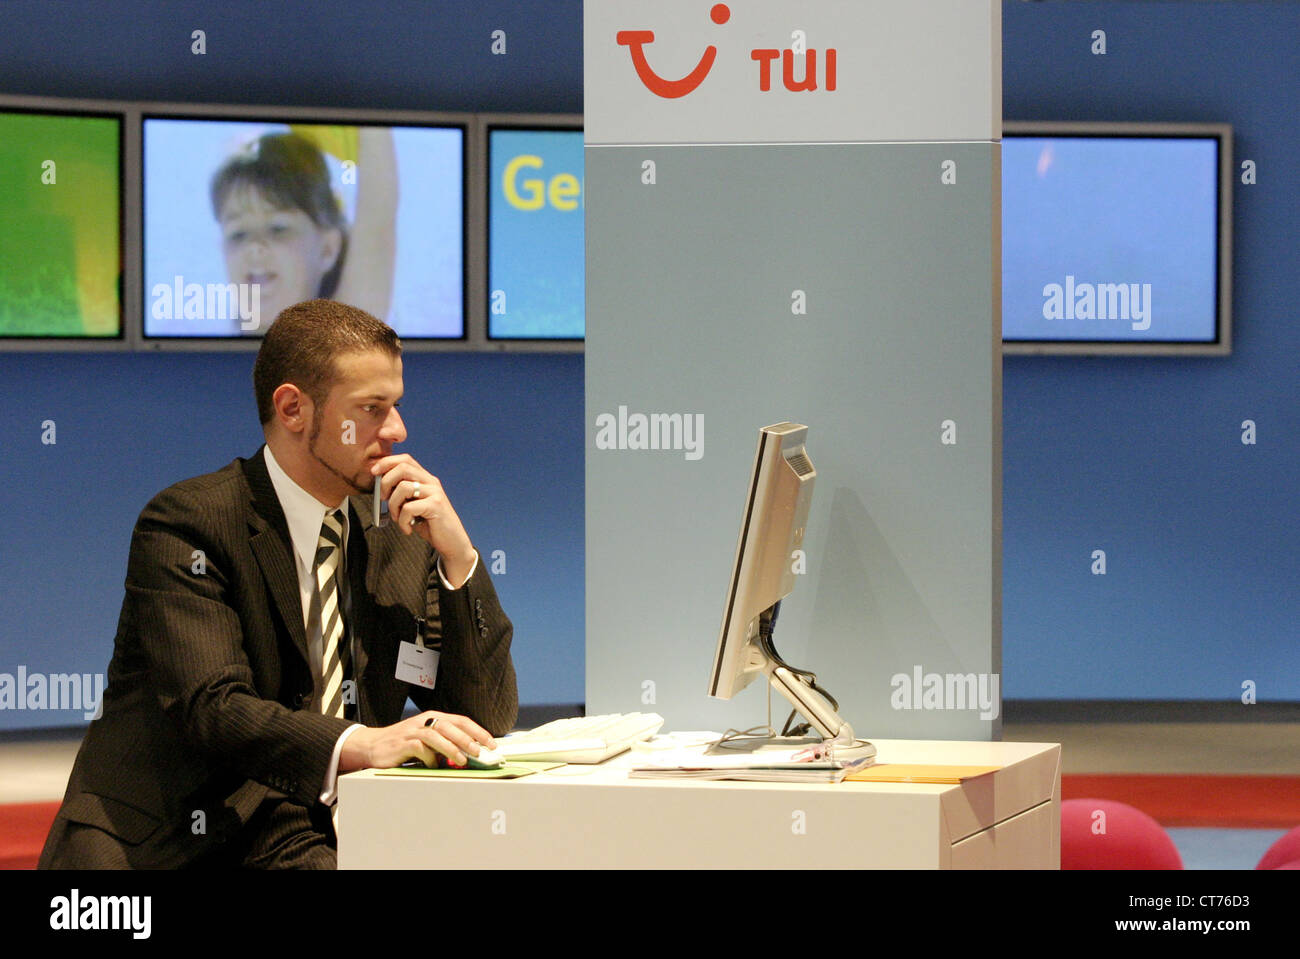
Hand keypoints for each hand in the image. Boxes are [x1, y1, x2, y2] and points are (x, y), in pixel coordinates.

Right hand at [339, 711, 496, 771]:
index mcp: (434, 717)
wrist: (373, 746)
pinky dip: (429, 758)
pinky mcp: (403, 742)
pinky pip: (420, 749)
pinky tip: (432, 765)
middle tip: (479, 752)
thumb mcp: (427, 741)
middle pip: (451, 726)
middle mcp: (425, 721)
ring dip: (452, 748)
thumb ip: (445, 745)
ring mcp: (413, 730)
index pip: (461, 721)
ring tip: (462, 761)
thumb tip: (469, 755)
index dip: (478, 731)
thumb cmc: (404, 745)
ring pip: (437, 735)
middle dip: (468, 739)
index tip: (492, 743)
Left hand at [370, 454, 475, 581]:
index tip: (374, 472)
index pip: (405, 459)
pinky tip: (407, 528)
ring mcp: (435, 492)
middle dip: (385, 482)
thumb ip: (401, 494)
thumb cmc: (430, 524)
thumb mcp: (413, 505)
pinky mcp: (436, 505)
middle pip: (403, 467)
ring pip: (403, 487)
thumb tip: (380, 486)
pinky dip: (402, 521)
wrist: (452, 542)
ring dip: (393, 505)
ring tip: (398, 518)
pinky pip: (408, 508)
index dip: (387, 462)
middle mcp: (431, 482)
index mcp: (425, 479)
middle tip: (383, 498)